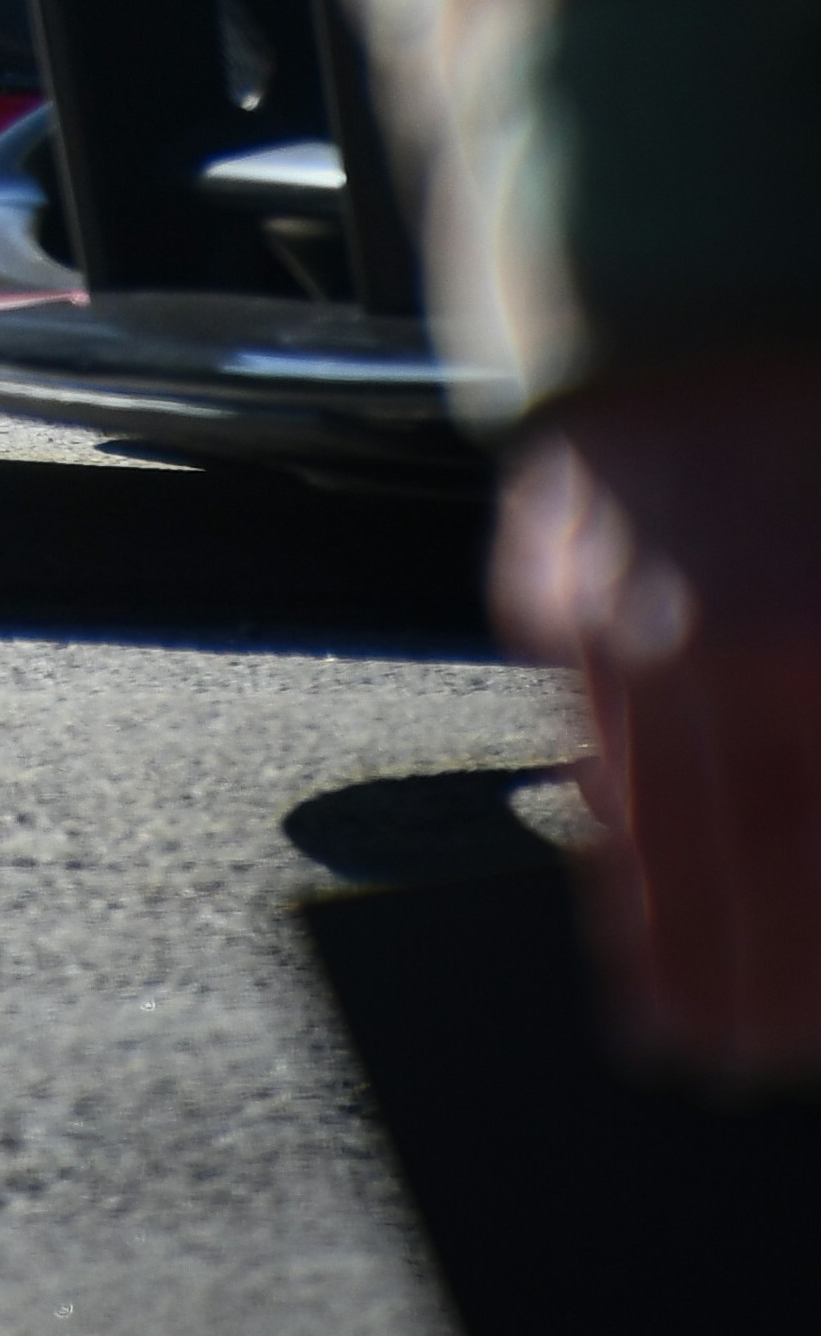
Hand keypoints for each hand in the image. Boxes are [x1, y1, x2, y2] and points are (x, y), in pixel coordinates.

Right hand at [494, 358, 820, 1084]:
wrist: (695, 265)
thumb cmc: (816, 412)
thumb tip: (815, 843)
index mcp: (815, 651)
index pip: (814, 863)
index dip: (807, 968)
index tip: (795, 1043)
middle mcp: (711, 653)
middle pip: (733, 868)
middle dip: (742, 988)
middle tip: (731, 1070)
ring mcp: (613, 621)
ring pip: (639, 819)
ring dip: (657, 937)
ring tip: (667, 1028)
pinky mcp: (542, 581)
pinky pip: (577, 731)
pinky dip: (599, 821)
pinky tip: (620, 876)